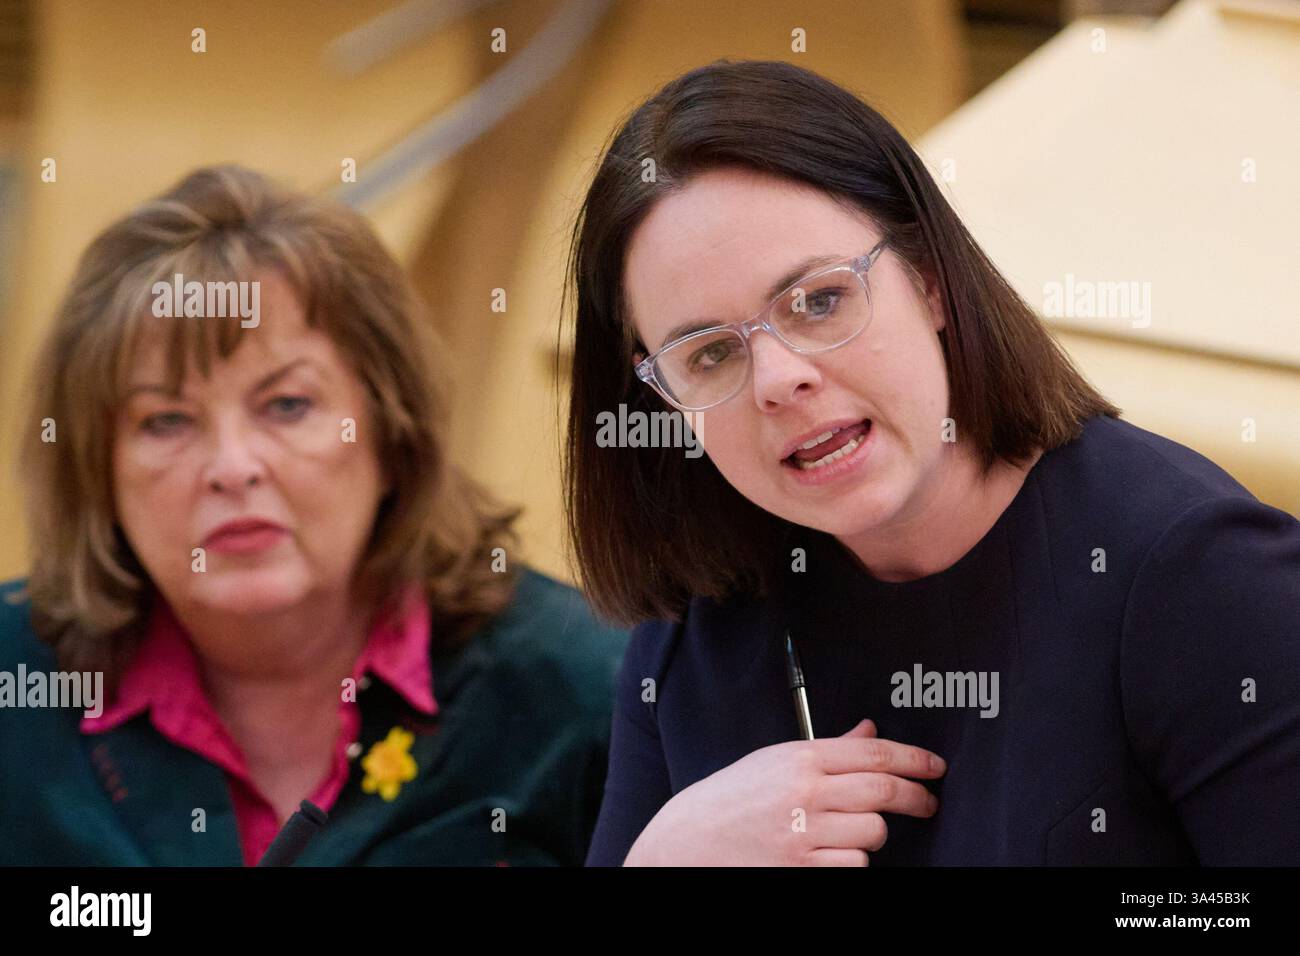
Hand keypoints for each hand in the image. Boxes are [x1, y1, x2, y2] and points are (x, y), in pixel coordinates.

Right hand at [624, 719, 943, 865]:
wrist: (686, 843)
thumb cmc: (729, 800)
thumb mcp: (774, 761)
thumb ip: (827, 748)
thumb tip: (869, 733)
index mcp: (799, 758)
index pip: (874, 754)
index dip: (915, 759)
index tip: (935, 767)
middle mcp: (804, 793)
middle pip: (884, 792)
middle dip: (916, 798)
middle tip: (928, 803)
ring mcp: (803, 834)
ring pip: (873, 833)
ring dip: (872, 835)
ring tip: (849, 832)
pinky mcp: (801, 869)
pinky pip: (854, 867)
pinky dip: (851, 863)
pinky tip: (830, 854)